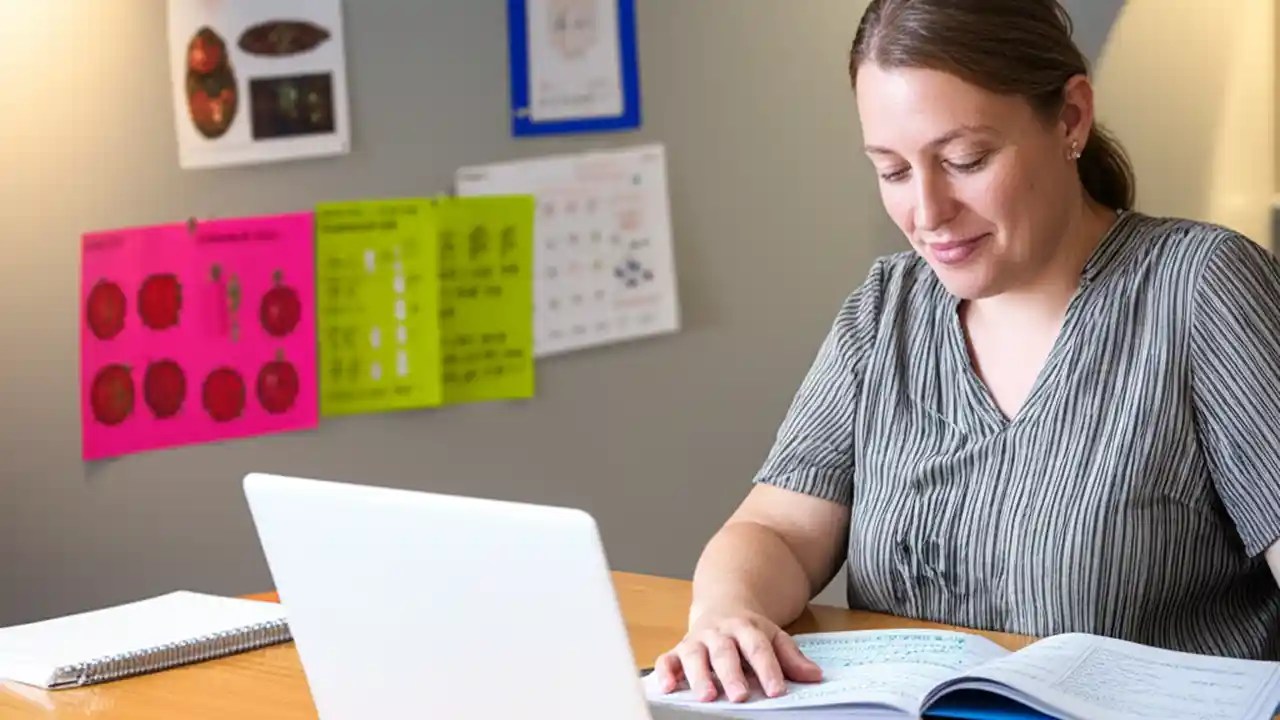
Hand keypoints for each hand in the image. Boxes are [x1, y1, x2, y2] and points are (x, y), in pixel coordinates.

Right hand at [650, 607, 822, 702]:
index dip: (767, 670)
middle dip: (731, 675)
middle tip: (739, 696)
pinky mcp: (678, 649)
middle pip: (725, 653)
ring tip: (706, 696)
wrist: (722, 605)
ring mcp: (697, 641)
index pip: (758, 649)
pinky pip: (668, 659)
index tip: (776, 690)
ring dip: (699, 676)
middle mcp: (719, 633)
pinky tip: (667, 688)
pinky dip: (666, 672)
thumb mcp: (773, 637)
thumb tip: (814, 676)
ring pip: (695, 655)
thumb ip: (791, 658)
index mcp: (746, 628)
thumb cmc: (748, 631)